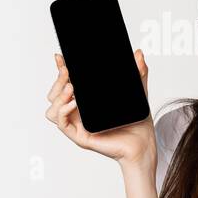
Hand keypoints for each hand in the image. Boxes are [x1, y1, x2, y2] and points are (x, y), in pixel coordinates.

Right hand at [44, 50, 155, 169]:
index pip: (66, 84)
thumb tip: (138, 53)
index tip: (61, 57)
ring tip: (71, 88)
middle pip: (54, 94)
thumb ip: (139, 73)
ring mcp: (77, 125)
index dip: (61, 70)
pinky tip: (74, 103)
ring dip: (58, 95)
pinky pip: (62, 123)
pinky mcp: (80, 137)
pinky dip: (63, 111)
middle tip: (68, 71)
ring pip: (52, 108)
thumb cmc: (137, 123)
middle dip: (58, 80)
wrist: (144, 144)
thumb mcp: (138, 93)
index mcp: (86, 103)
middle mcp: (78, 113)